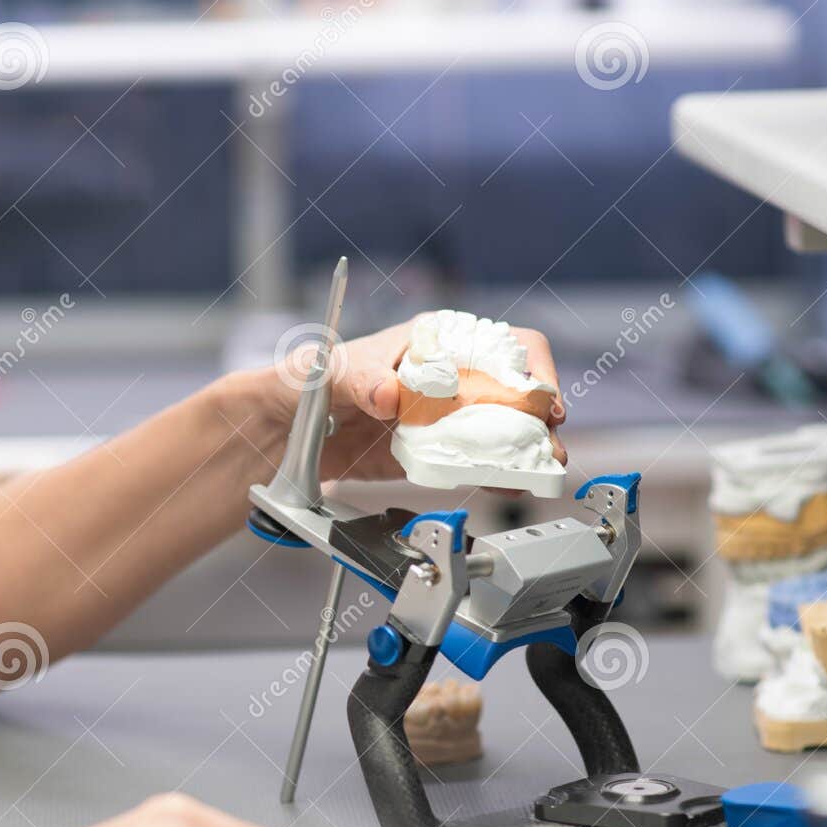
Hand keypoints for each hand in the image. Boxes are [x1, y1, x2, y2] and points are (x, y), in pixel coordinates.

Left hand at [261, 319, 567, 482]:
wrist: (281, 429)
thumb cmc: (307, 380)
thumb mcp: (332, 371)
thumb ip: (361, 380)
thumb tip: (389, 395)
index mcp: (435, 342)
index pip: (505, 344)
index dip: (533, 368)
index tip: (540, 398)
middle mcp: (449, 378)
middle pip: (514, 392)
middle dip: (538, 417)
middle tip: (546, 443)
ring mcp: (443, 419)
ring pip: (501, 432)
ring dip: (525, 450)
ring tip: (538, 470)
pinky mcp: (430, 456)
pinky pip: (472, 465)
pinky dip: (494, 475)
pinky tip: (510, 484)